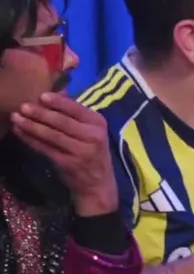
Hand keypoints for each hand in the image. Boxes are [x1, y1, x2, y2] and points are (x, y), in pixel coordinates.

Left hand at [11, 92, 118, 215]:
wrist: (98, 183)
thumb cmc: (92, 151)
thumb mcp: (92, 131)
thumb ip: (76, 113)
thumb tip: (58, 90)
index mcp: (98, 123)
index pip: (77, 109)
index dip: (58, 102)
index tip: (41, 96)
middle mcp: (93, 136)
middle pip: (62, 122)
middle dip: (40, 113)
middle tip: (23, 106)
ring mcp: (81, 151)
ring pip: (52, 135)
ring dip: (32, 126)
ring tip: (16, 117)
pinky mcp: (68, 163)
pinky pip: (45, 148)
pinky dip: (31, 139)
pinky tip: (20, 132)